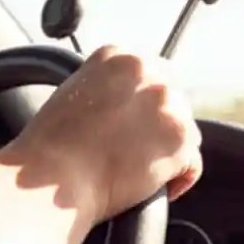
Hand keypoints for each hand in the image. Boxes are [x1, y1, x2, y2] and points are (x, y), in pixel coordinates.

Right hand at [0, 45, 202, 224]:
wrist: (51, 178)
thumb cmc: (51, 146)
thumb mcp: (73, 94)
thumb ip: (108, 89)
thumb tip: (128, 106)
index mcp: (118, 56)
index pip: (153, 72)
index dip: (145, 103)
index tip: (135, 122)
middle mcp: (147, 72)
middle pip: (172, 99)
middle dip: (159, 124)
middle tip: (135, 150)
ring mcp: (167, 104)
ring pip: (184, 130)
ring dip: (168, 150)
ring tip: (138, 170)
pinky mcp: (180, 139)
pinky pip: (192, 163)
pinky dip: (177, 179)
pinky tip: (153, 186)